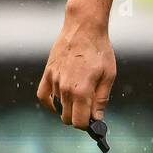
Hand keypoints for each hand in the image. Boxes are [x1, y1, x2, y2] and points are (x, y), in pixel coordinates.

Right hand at [37, 12, 115, 130]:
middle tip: (89, 108)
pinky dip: (50, 102)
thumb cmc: (99, 50)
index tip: (94, 121)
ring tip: (80, 96)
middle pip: (67, 118)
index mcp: (81, 91)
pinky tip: (59, 101)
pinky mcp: (48, 73)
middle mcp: (65, 89)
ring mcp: (54, 81)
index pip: (79, 122)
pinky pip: (43, 96)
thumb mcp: (108, 75)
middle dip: (78, 117)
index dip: (87, 125)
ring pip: (58, 108)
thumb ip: (101, 99)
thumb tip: (97, 118)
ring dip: (68, 107)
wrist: (84, 28)